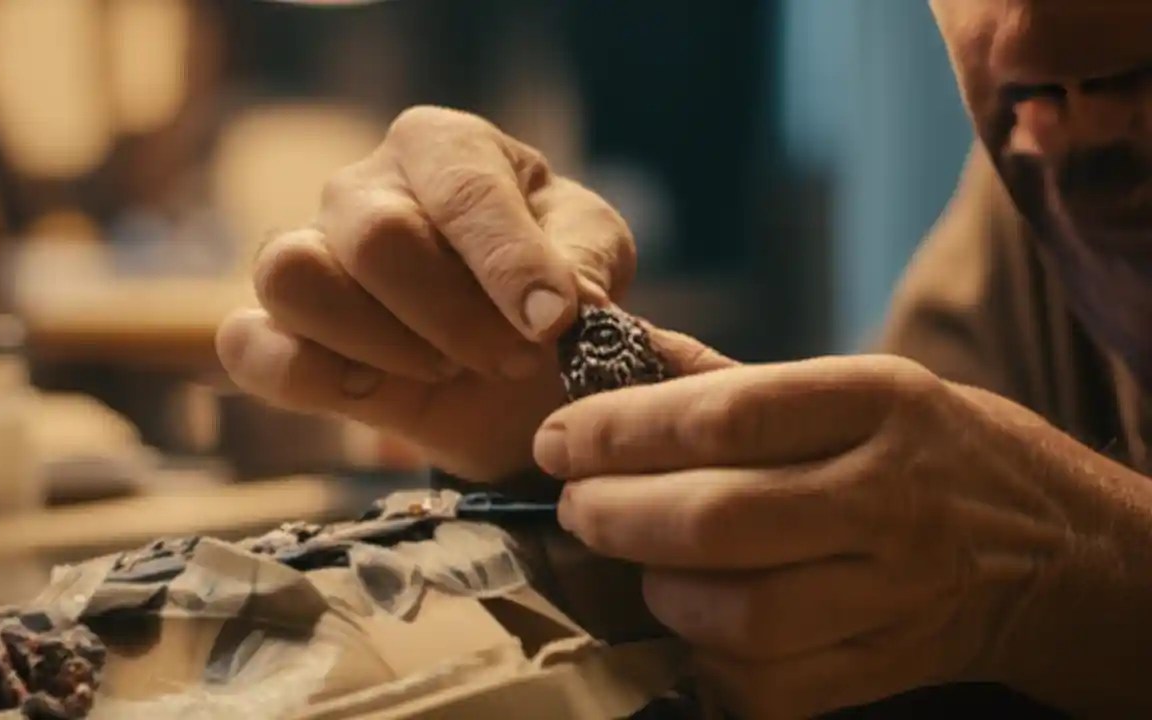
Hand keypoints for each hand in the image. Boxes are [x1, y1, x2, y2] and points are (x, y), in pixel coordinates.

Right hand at [216, 106, 667, 479]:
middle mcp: (363, 187)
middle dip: (456, 317)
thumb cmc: (548, 291)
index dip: (509, 261)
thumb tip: (565, 304)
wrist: (512, 371)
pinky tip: (373, 392)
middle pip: (380, 237)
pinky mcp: (273, 326)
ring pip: (295, 277)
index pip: (463, 187)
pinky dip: (305, 376)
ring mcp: (306, 252)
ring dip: (383, 344)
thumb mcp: (592, 260)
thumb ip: (584, 266)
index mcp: (443, 146)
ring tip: (444, 369)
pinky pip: (248, 345)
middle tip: (515, 360)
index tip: (553, 322)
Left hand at [534, 353, 1151, 717]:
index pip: (725, 415)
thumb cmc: (927, 449)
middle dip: (618, 514)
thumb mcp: (854, 385)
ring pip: (745, 615)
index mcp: (877, 402)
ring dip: (662, 593)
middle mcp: (891, 494)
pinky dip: (710, 661)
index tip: (559, 440)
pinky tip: (691, 624)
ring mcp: (896, 590)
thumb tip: (610, 350)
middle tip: (576, 506)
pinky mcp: (888, 662)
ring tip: (640, 566)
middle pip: (721, 519)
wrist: (1050, 546)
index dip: (621, 431)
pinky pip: (774, 684)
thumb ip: (730, 380)